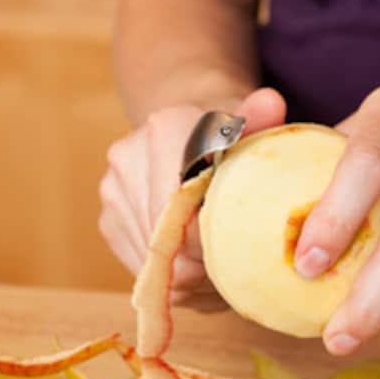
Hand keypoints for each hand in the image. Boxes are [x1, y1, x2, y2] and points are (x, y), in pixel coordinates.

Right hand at [99, 88, 286, 305]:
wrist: (191, 131)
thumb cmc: (231, 136)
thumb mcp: (253, 126)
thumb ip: (262, 119)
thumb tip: (270, 103)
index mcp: (164, 130)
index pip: (187, 207)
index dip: (217, 240)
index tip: (244, 252)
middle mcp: (127, 158)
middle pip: (168, 241)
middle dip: (204, 263)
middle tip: (238, 267)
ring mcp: (112, 192)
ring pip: (155, 262)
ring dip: (190, 275)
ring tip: (220, 265)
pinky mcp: (108, 221)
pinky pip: (142, 267)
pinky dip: (173, 276)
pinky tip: (196, 264)